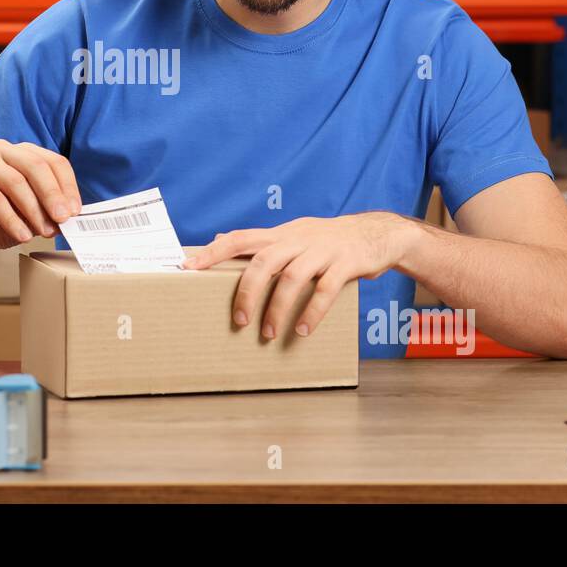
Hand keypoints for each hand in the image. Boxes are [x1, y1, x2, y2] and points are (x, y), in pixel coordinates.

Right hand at [0, 140, 81, 267]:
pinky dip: (11, 219)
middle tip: (63, 220)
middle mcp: (2, 150)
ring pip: (16, 181)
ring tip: (41, 232)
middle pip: (37, 166)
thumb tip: (69, 217)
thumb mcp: (28, 218)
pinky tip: (21, 236)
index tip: (75, 212)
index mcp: (22, 154)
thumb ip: (47, 214)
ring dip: (33, 210)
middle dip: (53, 195)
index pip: (54, 162)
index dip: (68, 187)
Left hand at [182, 213, 410, 338]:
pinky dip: (312, 311)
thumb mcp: (294, 234)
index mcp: (282, 233)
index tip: (188, 266)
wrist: (378, 233)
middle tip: (239, 321)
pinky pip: (325, 289)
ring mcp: (322, 250)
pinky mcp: (346, 263)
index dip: (213, 251)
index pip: (240, 238)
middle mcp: (298, 238)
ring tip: (269, 333)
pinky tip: (302, 330)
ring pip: (292, 277)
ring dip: (278, 308)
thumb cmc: (328, 239)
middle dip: (247, 291)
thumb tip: (221, 240)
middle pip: (264, 260)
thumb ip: (262, 241)